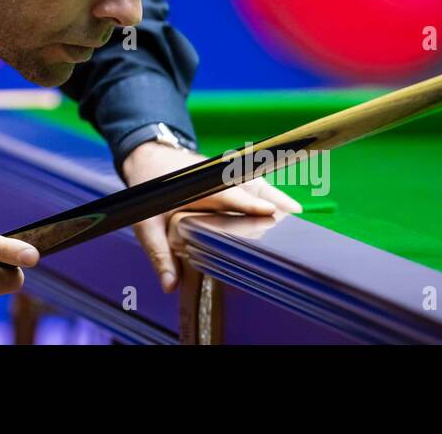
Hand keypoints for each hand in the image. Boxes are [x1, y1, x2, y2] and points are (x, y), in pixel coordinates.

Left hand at [119, 141, 301, 292]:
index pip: (226, 194)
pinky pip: (252, 183)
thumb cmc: (147, 188)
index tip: (268, 211)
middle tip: (294, 221)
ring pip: (254, 182)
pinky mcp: (228, 175)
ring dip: (274, 197)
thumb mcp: (145, 224)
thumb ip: (158, 253)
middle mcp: (213, 176)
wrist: (147, 156)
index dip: (248, 203)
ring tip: (296, 215)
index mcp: (195, 186)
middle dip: (270, 202)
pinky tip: (288, 208)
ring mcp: (222, 173)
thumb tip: (170, 285)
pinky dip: (269, 194)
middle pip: (248, 187)